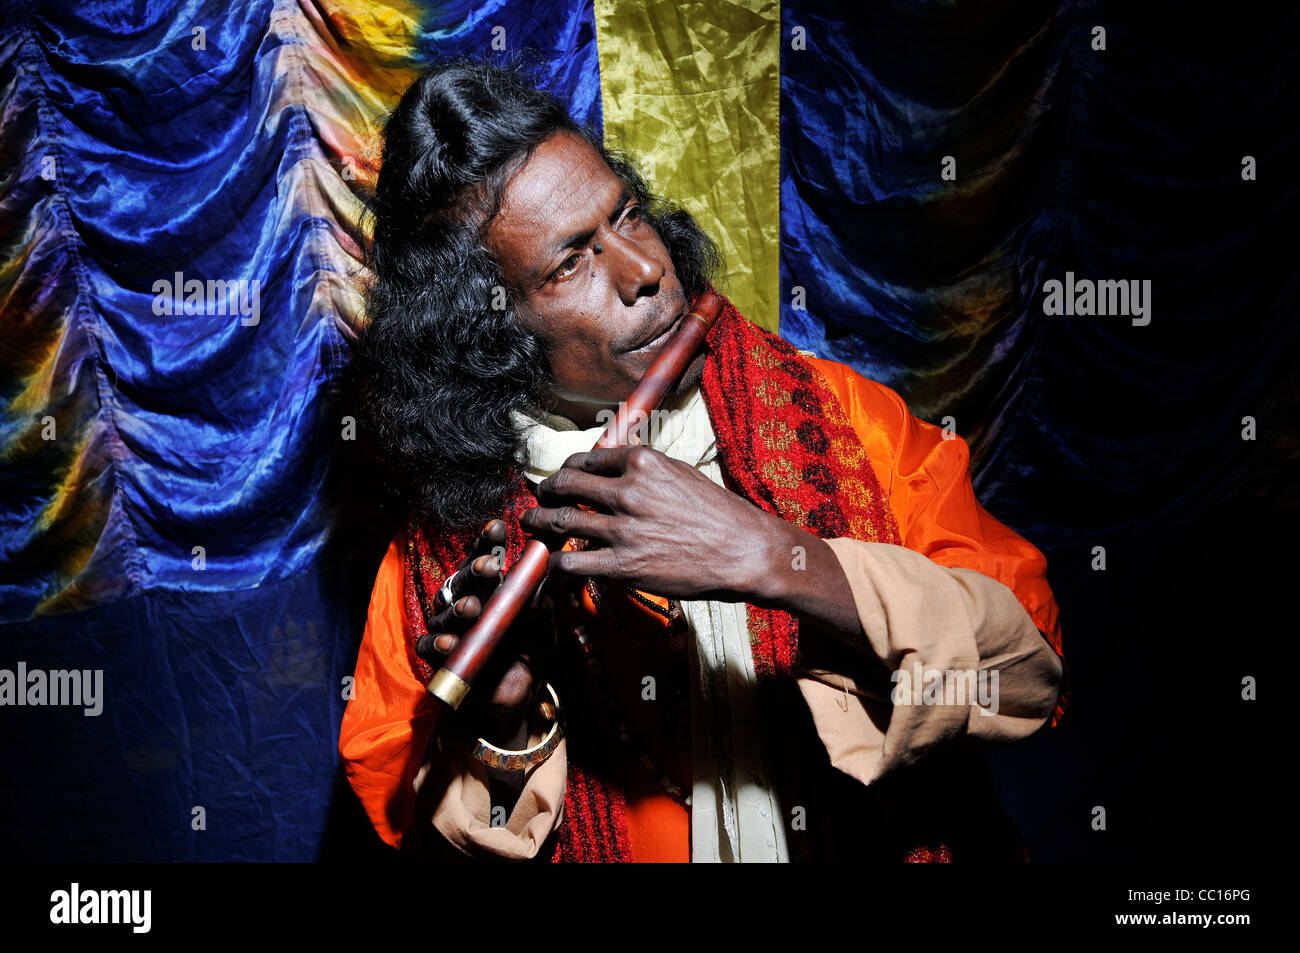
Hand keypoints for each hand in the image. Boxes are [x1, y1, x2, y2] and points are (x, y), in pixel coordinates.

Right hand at [414, 520, 556, 744]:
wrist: (518, 696)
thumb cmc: (529, 651)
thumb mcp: (543, 626)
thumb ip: (542, 602)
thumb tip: (545, 572)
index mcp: (490, 588)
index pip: (485, 557)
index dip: (488, 542)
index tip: (498, 527)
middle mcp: (466, 601)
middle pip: (463, 579)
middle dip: (475, 571)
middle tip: (490, 566)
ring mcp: (451, 627)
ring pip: (444, 610)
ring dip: (458, 608)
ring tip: (472, 608)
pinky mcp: (440, 656)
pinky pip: (429, 645)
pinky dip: (437, 643)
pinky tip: (450, 642)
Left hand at [519, 446, 794, 602]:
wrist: (746, 552)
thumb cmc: (720, 514)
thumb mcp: (682, 474)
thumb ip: (647, 471)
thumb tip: (618, 466)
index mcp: (643, 463)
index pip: (586, 459)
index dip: (567, 469)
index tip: (562, 478)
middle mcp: (627, 491)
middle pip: (564, 484)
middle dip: (546, 490)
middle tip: (540, 497)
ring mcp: (622, 529)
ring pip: (559, 521)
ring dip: (539, 522)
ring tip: (532, 525)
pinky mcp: (623, 565)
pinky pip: (571, 561)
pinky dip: (557, 561)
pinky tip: (557, 562)